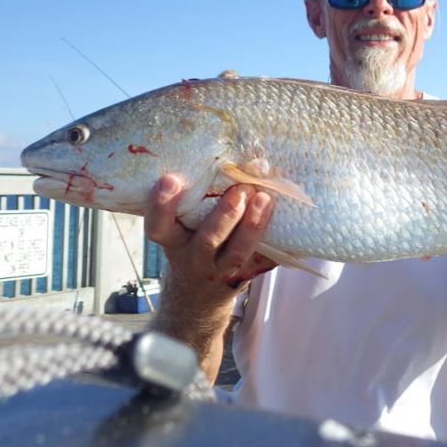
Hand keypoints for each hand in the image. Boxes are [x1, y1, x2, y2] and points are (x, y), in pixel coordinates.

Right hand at [144, 175, 276, 291]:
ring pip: (236, 253)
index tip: (171, 179)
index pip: (158, 226)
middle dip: (226, 214)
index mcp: (173, 239)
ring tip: (265, 199)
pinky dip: (276, 242)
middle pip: (207, 240)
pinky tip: (287, 222)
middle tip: (241, 188)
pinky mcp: (246, 274)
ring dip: (253, 225)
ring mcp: (220, 270)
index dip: (162, 205)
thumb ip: (196, 197)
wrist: (201, 287)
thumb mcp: (182, 222)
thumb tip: (236, 159)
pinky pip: (262, 261)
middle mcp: (193, 258)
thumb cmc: (192, 237)